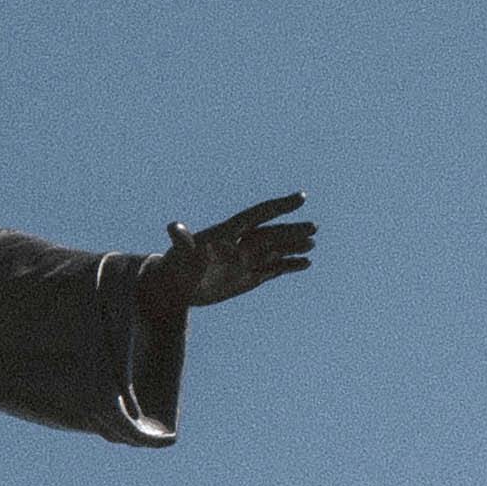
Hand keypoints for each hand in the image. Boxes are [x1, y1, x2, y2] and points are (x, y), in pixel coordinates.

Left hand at [143, 198, 313, 316]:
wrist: (174, 288)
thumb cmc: (174, 268)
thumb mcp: (179, 255)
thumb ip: (182, 241)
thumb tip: (173, 227)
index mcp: (228, 232)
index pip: (258, 214)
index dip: (279, 206)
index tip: (300, 197)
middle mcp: (240, 243)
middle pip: (271, 233)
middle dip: (291, 230)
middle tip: (314, 227)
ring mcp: (245, 260)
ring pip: (275, 250)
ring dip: (293, 246)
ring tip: (313, 244)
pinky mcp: (248, 276)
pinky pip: (273, 269)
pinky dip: (289, 266)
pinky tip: (305, 264)